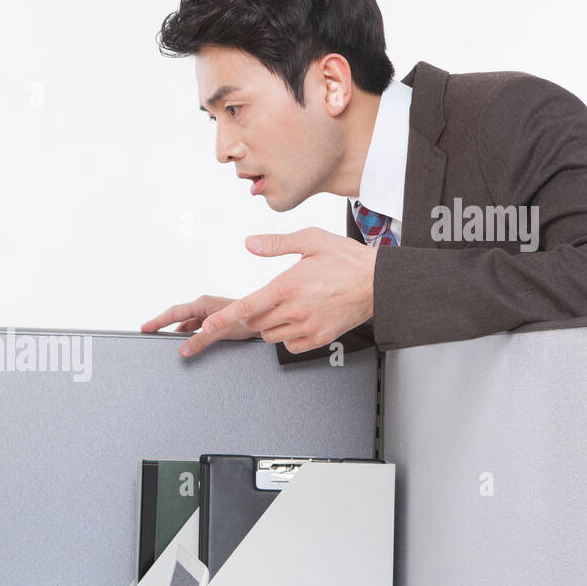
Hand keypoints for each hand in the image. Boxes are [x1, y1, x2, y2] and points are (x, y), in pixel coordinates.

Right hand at [140, 294, 257, 354]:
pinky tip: (188, 345)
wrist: (267, 319)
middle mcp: (204, 307)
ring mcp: (209, 314)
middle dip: (164, 327)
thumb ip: (200, 341)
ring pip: (187, 325)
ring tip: (168, 344)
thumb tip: (182, 350)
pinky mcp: (214, 322)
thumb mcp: (221, 332)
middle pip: (178, 318)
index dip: (157, 321)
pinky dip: (190, 337)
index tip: (144, 327)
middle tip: (150, 335)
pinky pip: (196, 329)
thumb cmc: (248, 320)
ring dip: (179, 334)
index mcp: (202, 304)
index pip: (173, 312)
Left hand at [146, 229, 376, 358]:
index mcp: (287, 286)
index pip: (246, 306)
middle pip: (255, 322)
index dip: (223, 318)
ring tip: (286, 307)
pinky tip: (298, 320)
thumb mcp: (311, 240)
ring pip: (269, 335)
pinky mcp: (319, 339)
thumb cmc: (347, 259)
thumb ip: (276, 243)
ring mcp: (307, 327)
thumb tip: (249, 243)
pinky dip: (286, 336)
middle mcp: (295, 310)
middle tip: (267, 299)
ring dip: (268, 324)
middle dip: (252, 313)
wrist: (379, 283)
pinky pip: (289, 345)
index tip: (206, 326)